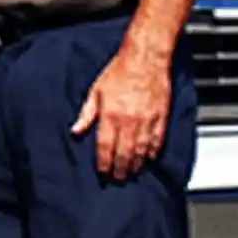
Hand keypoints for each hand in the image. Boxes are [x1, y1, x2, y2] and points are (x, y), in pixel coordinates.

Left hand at [70, 41, 171, 181]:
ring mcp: (147, 120)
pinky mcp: (161, 117)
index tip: (103, 173)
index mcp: (110, 115)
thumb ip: (86, 113)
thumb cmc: (119, 71)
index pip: (105, 147)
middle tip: (117, 180)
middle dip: (120, 170)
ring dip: (136, 165)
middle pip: (123, 153)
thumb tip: (75, 131)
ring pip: (141, 151)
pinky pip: (157, 141)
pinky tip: (148, 160)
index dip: (103, 163)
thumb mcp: (96, 90)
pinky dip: (152, 153)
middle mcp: (129, 121)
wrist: (146, 58)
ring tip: (131, 174)